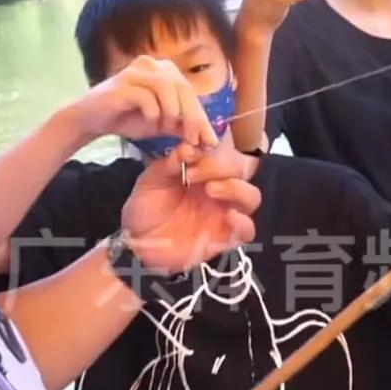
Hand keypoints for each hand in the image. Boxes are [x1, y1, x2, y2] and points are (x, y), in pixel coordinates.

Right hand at [66, 56, 216, 148]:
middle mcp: (152, 64)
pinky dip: (153, 112)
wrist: (92, 119)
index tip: (210, 140)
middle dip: (192, 117)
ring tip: (168, 128)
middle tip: (194, 140)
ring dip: (172, 112)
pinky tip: (150, 122)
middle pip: (182, 87)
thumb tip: (208, 139)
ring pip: (167, 87)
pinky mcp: (123, 82)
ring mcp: (137, 71)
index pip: (190, 91)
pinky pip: (146, 96)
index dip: (201, 116)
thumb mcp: (162, 123)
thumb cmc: (128, 118)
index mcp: (164, 70)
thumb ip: (182, 125)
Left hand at [121, 145, 259, 273]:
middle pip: (244, 170)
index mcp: (206, 171)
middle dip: (223, 166)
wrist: (138, 242)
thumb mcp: (152, 180)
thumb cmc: (147, 206)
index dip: (218, 149)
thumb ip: (170, 163)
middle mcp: (221, 189)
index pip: (229, 152)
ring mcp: (226, 213)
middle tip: (194, 173)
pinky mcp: (225, 238)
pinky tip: (229, 216)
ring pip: (251, 196)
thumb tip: (189, 147)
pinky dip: (244, 223)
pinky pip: (247, 230)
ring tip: (210, 189)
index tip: (193, 153)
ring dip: (236, 189)